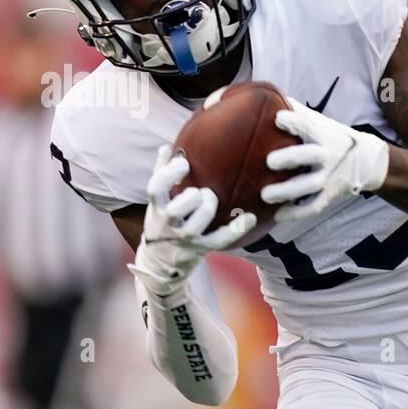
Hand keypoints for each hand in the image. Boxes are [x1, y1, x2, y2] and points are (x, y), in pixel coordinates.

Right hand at [127, 145, 256, 296]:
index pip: (156, 188)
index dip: (169, 173)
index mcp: (156, 208)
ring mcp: (184, 239)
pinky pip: (221, 240)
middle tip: (200, 191)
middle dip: (194, 195)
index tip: (184, 164)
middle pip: (178, 207)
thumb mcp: (157, 201)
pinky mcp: (200, 249)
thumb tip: (167, 147)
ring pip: (197, 222)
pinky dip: (237, 229)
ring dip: (208, 206)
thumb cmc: (162, 222)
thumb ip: (161, 174)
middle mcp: (167, 225)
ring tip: (211, 198)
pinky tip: (252, 217)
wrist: (160, 261)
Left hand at [261, 98, 389, 223]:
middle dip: (289, 158)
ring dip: (287, 191)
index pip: (307, 125)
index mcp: (322, 134)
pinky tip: (278, 215)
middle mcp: (327, 154)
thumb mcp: (321, 122)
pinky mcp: (330, 194)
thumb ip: (296, 112)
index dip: (293, 122)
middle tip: (270, 161)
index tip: (278, 119)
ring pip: (309, 185)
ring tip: (265, 195)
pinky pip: (313, 206)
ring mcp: (329, 176)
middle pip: (309, 156)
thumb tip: (265, 94)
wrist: (366, 160)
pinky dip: (296, 213)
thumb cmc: (333, 137)